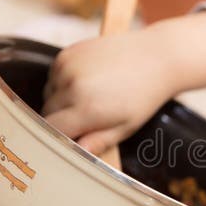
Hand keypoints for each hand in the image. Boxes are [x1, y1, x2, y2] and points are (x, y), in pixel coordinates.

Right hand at [42, 28, 176, 154]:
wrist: (157, 57)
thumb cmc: (144, 96)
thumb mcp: (126, 127)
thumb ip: (98, 142)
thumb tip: (76, 154)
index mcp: (87, 108)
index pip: (52, 130)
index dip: (59, 137)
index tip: (68, 139)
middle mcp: (73, 85)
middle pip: (48, 112)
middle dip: (61, 119)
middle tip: (87, 118)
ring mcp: (69, 65)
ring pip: (48, 93)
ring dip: (60, 99)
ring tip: (90, 97)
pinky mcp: (68, 51)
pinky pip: (53, 75)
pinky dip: (63, 81)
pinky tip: (87, 82)